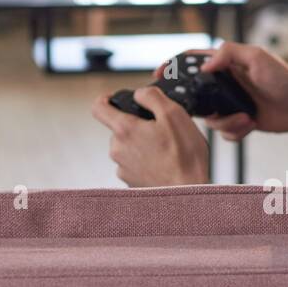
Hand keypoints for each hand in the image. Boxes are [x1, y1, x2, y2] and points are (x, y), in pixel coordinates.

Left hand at [91, 87, 209, 186]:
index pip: (98, 107)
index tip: (115, 99)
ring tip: (164, 148)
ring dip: (141, 142)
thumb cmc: (184, 157)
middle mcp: (117, 150)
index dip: (106, 99)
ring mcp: (122, 168)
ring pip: (127, 145)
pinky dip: (144, 159)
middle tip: (159, 129)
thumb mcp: (174, 114)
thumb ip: (152, 96)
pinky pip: (132, 162)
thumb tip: (140, 93)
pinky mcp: (130, 181)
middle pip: (118, 127)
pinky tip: (162, 162)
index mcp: (124, 130)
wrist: (189, 192)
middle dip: (135, 124)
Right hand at [155, 43, 287, 140]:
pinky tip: (250, 124)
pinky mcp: (238, 122)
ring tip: (245, 117)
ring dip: (224, 121)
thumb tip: (204, 66)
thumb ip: (228, 54)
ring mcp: (229, 104)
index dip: (171, 66)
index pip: (190, 62)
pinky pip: (223, 132)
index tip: (158, 75)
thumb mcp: (256, 56)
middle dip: (196, 106)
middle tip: (207, 110)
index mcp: (224, 64)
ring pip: (209, 118)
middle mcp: (222, 85)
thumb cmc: (283, 76)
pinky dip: (234, 131)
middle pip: (194, 95)